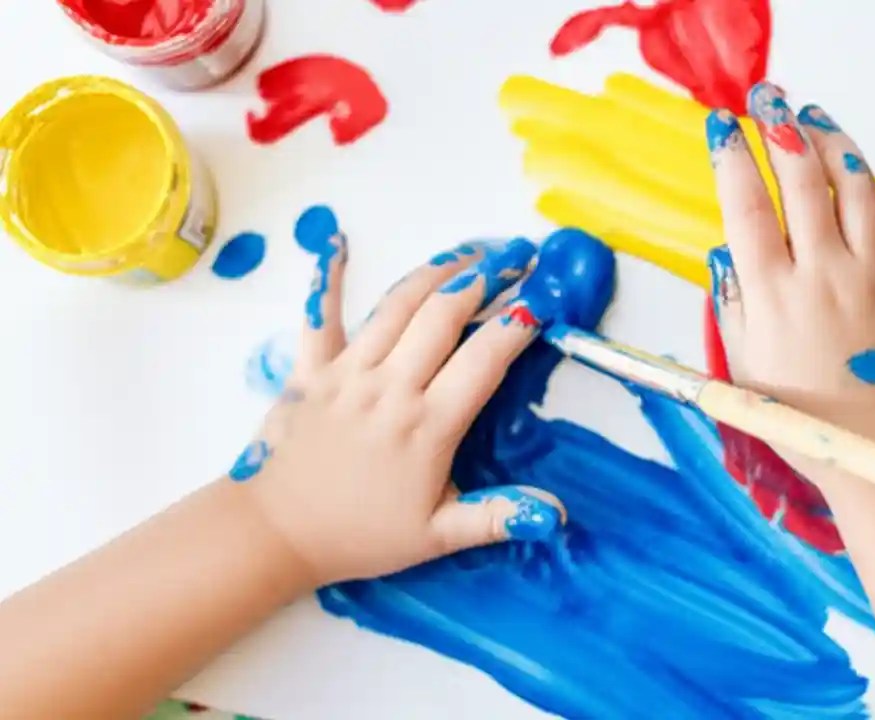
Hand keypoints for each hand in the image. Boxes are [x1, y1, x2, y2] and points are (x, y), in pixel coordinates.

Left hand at [227, 232, 564, 585]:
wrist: (273, 534)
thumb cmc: (358, 536)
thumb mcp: (436, 537)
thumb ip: (495, 518)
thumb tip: (555, 513)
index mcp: (428, 425)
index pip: (485, 359)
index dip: (518, 324)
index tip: (543, 300)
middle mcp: (390, 387)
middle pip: (444, 315)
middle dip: (486, 278)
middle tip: (516, 256)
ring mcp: (347, 373)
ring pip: (396, 306)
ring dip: (436, 271)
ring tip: (468, 251)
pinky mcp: (308, 371)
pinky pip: (319, 315)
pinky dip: (327, 277)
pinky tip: (336, 240)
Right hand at [706, 82, 874, 467]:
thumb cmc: (809, 425)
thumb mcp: (746, 372)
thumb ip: (732, 309)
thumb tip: (726, 254)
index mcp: (773, 295)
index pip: (745, 206)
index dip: (730, 157)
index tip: (720, 125)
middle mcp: (824, 273)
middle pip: (801, 179)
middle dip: (779, 128)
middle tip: (768, 99)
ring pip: (857, 185)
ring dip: (835, 142)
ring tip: (817, 121)